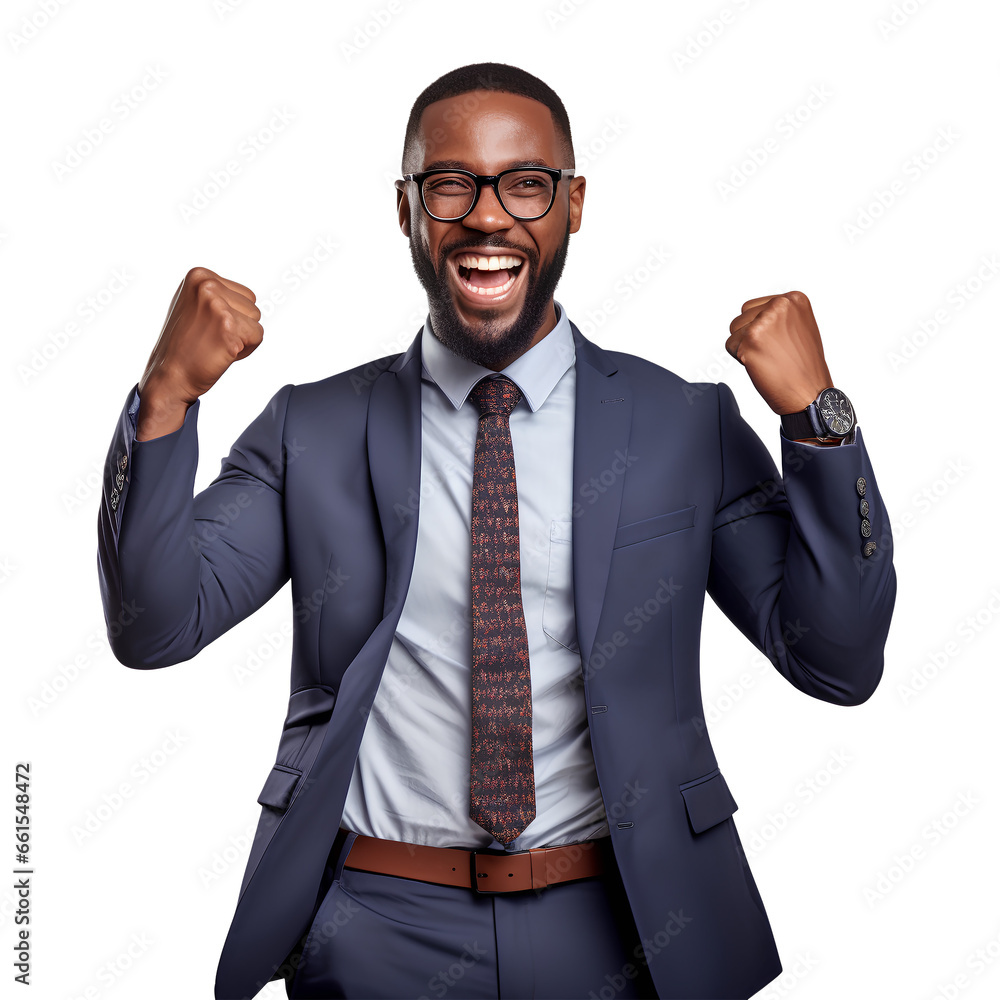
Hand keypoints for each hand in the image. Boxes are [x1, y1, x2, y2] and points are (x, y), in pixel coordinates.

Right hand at [139, 266, 261, 404]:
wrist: (169, 376)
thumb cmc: (184, 345)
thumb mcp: (193, 305)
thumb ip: (215, 294)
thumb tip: (247, 295)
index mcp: (198, 275)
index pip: (245, 295)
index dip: (233, 316)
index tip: (207, 326)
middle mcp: (207, 285)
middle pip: (253, 306)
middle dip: (239, 326)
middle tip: (211, 338)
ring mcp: (217, 305)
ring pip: (256, 321)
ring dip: (242, 338)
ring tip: (215, 344)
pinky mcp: (228, 326)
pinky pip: (257, 336)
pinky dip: (246, 350)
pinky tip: (222, 353)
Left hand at [725, 290, 832, 415]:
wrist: (810, 393)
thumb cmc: (804, 366)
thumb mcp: (800, 327)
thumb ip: (780, 315)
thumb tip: (756, 313)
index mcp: (793, 299)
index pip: (753, 307)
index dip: (760, 329)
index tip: (778, 343)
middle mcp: (779, 305)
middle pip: (742, 317)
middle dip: (750, 336)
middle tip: (773, 352)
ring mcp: (764, 322)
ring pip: (734, 330)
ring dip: (744, 346)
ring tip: (768, 356)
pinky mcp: (751, 339)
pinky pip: (730, 346)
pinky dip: (740, 359)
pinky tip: (762, 364)